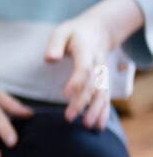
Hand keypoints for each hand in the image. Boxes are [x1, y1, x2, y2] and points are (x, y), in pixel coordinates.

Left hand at [45, 14, 113, 130]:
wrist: (100, 30)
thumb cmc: (75, 32)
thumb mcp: (62, 31)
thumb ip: (55, 44)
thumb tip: (50, 59)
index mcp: (87, 52)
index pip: (84, 68)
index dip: (76, 81)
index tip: (65, 95)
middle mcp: (98, 64)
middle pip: (93, 85)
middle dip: (83, 102)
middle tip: (70, 117)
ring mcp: (103, 73)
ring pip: (103, 94)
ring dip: (96, 110)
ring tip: (88, 126)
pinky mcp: (104, 80)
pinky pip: (106, 97)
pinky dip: (104, 111)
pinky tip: (99, 126)